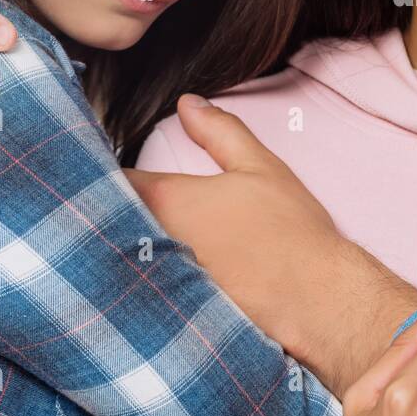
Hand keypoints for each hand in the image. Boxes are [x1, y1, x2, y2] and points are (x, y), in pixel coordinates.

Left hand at [126, 95, 416, 395]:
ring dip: (123, 241)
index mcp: (165, 200)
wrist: (316, 300)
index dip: (101, 165)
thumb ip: (219, 129)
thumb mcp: (259, 167)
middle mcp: (151, 242)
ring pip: (122, 254)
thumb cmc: (291, 232)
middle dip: (106, 206)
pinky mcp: (172, 312)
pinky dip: (144, 275)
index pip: (109, 176)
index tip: (103, 160)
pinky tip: (159, 270)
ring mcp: (159, 281)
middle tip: (108, 196)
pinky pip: (144, 286)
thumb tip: (187, 103)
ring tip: (131, 231)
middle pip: (106, 219)